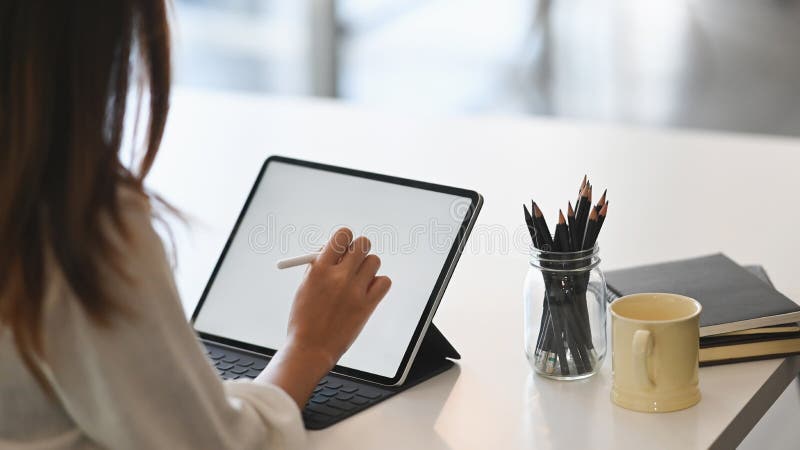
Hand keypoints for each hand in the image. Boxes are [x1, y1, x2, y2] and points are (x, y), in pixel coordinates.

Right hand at [257, 228, 390, 406]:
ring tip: (356, 282)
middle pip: (362, 244)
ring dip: (367, 267)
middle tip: (353, 261)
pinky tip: (366, 292)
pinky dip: (378, 284)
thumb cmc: (304, 318)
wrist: (310, 349)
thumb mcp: (305, 286)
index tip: (343, 247)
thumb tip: (335, 247)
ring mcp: (355, 291)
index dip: (345, 238)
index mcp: (320, 269)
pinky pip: (384, 281)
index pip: (342, 235)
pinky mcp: (367, 305)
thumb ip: (319, 265)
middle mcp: (339, 276)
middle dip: (358, 250)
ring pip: (374, 261)